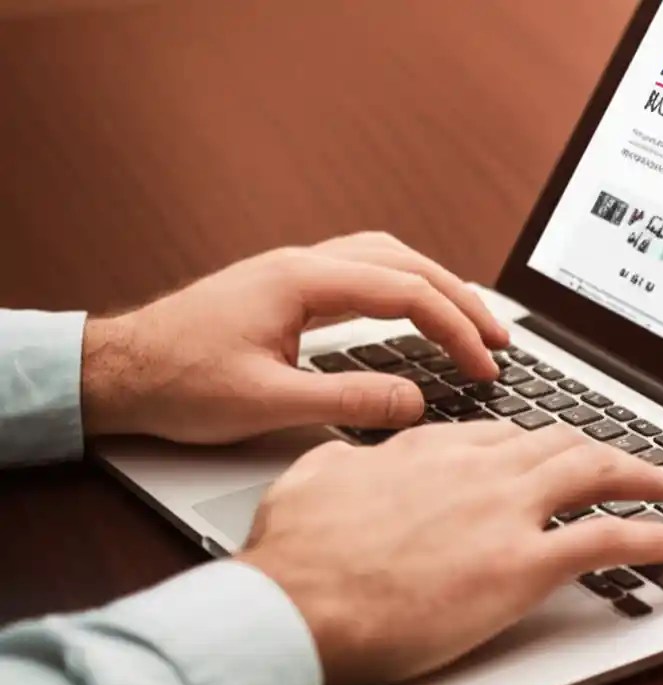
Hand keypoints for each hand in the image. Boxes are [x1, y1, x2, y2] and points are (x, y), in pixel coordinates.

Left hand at [81, 232, 508, 442]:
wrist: (118, 371)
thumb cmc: (177, 383)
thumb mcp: (267, 403)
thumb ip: (348, 399)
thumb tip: (414, 400)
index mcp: (302, 281)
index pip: (404, 292)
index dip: (454, 329)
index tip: (483, 365)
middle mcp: (304, 263)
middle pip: (407, 263)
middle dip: (460, 301)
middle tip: (499, 341)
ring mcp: (295, 270)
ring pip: (388, 258)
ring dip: (435, 286)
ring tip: (471, 321)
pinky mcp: (288, 286)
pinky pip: (364, 268)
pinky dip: (404, 285)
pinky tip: (414, 306)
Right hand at [239, 422, 662, 684]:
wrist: (294, 605)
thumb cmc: (295, 555)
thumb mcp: (314, 478)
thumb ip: (351, 460)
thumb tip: (359, 457)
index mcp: (430, 449)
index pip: (502, 434)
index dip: (535, 444)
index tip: (551, 453)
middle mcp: (477, 469)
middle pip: (558, 443)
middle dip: (597, 450)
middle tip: (621, 460)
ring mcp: (505, 512)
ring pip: (593, 473)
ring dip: (637, 475)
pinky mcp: (524, 564)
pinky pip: (609, 539)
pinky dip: (654, 536)